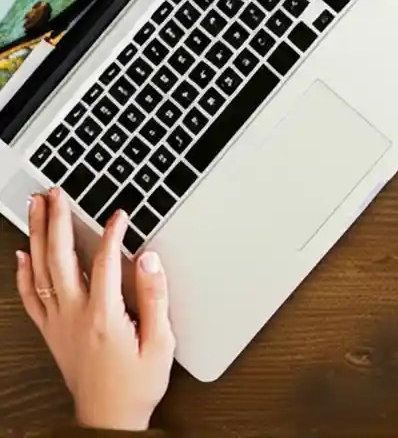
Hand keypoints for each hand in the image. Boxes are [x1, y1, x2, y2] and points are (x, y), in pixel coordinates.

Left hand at [15, 188, 174, 430]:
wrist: (109, 417)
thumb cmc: (136, 384)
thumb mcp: (161, 342)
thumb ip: (154, 298)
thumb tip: (148, 261)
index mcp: (103, 316)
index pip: (103, 262)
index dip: (111, 233)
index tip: (118, 214)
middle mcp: (74, 315)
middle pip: (59, 258)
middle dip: (56, 221)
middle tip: (56, 194)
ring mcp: (58, 323)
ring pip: (40, 271)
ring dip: (36, 236)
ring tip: (37, 209)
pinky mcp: (51, 332)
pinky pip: (30, 297)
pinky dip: (23, 273)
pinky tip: (22, 254)